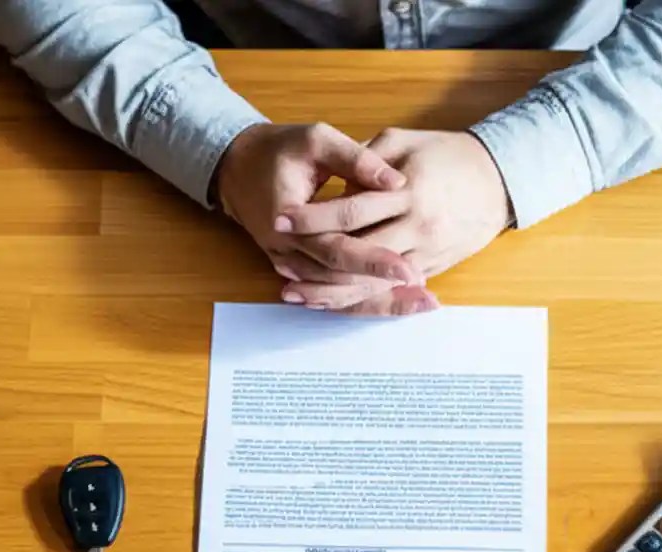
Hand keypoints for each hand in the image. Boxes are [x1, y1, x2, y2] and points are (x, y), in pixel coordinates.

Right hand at [215, 123, 423, 288]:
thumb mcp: (315, 139)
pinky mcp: (298, 267)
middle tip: (424, 292)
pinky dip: (363, 299)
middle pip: (339, 279)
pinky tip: (399, 302)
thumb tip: (398, 181)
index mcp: (288, 218)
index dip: (373, 260)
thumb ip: (355, 158)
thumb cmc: (280, 149)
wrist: (238, 168)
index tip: (409, 268)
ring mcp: (290, 263)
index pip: (336, 249)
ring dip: (377, 300)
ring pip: (336, 292)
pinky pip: (331, 291)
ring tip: (420, 303)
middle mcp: (287, 250)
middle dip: (382, 288)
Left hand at [274, 129, 511, 314]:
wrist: (500, 178)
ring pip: (374, 281)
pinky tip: (331, 299)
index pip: (352, 210)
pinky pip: (392, 289)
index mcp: (407, 191)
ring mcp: (427, 251)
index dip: (314, 217)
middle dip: (316, 263)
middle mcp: (417, 226)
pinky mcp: (434, 267)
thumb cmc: (449, 153)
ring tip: (296, 294)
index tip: (282, 219)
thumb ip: (364, 160)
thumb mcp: (405, 141)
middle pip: (359, 254)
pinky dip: (361, 297)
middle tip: (279, 266)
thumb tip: (329, 183)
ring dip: (333, 291)